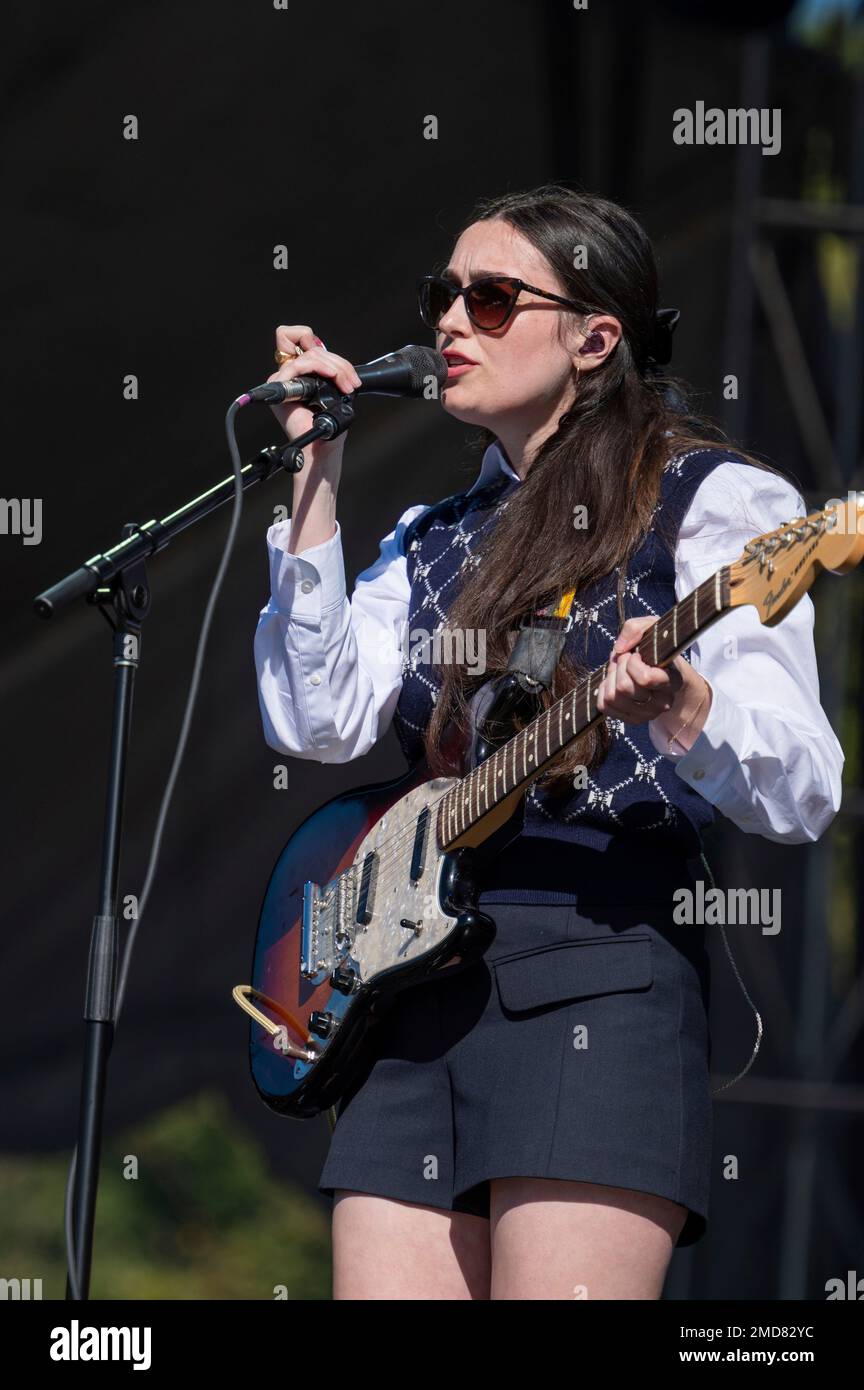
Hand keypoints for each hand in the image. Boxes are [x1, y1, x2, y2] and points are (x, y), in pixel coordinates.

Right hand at [267, 325, 361, 447]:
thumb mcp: (334, 389)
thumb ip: (328, 368)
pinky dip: (322, 368)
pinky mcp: (279, 387)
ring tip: (347, 385)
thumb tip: (327, 352)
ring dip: (336, 367)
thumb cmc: (329, 425)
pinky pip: (299, 364)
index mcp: (300, 373)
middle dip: (338, 362)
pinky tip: (334, 380)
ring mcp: (282, 380)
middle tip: (351, 382)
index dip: (317, 342)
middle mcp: (289, 374)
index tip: (338, 366)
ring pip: (309, 354)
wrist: (323, 447)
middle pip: (310, 346)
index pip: (300, 337)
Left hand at [596, 616, 710, 747]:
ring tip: (621, 669)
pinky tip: (615, 681)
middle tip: (626, 659)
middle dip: (619, 666)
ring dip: (610, 677)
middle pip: (624, 687)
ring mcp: (648, 714)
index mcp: (672, 680)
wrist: (665, 672)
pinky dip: (604, 690)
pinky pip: (604, 706)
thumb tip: (619, 649)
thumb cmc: (657, 648)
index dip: (633, 663)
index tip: (637, 655)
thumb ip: (635, 628)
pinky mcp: (632, 719)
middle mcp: (663, 702)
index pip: (645, 679)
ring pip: (612, 697)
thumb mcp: (652, 627)